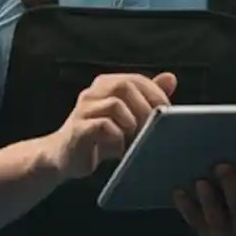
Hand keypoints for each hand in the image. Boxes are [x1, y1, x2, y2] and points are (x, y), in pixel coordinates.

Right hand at [44, 72, 176, 179]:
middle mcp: (92, 93)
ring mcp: (83, 110)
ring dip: (131, 124)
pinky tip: (118, 148)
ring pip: (115, 104)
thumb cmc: (100, 137)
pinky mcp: (78, 130)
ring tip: (134, 139)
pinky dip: (117, 137)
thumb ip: (146, 97)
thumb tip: (171, 77)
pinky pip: (103, 125)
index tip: (166, 115)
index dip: (155, 95)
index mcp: (105, 85)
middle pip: (125, 86)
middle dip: (145, 108)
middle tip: (152, 128)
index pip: (136, 79)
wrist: (63, 157)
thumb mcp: (127, 116)